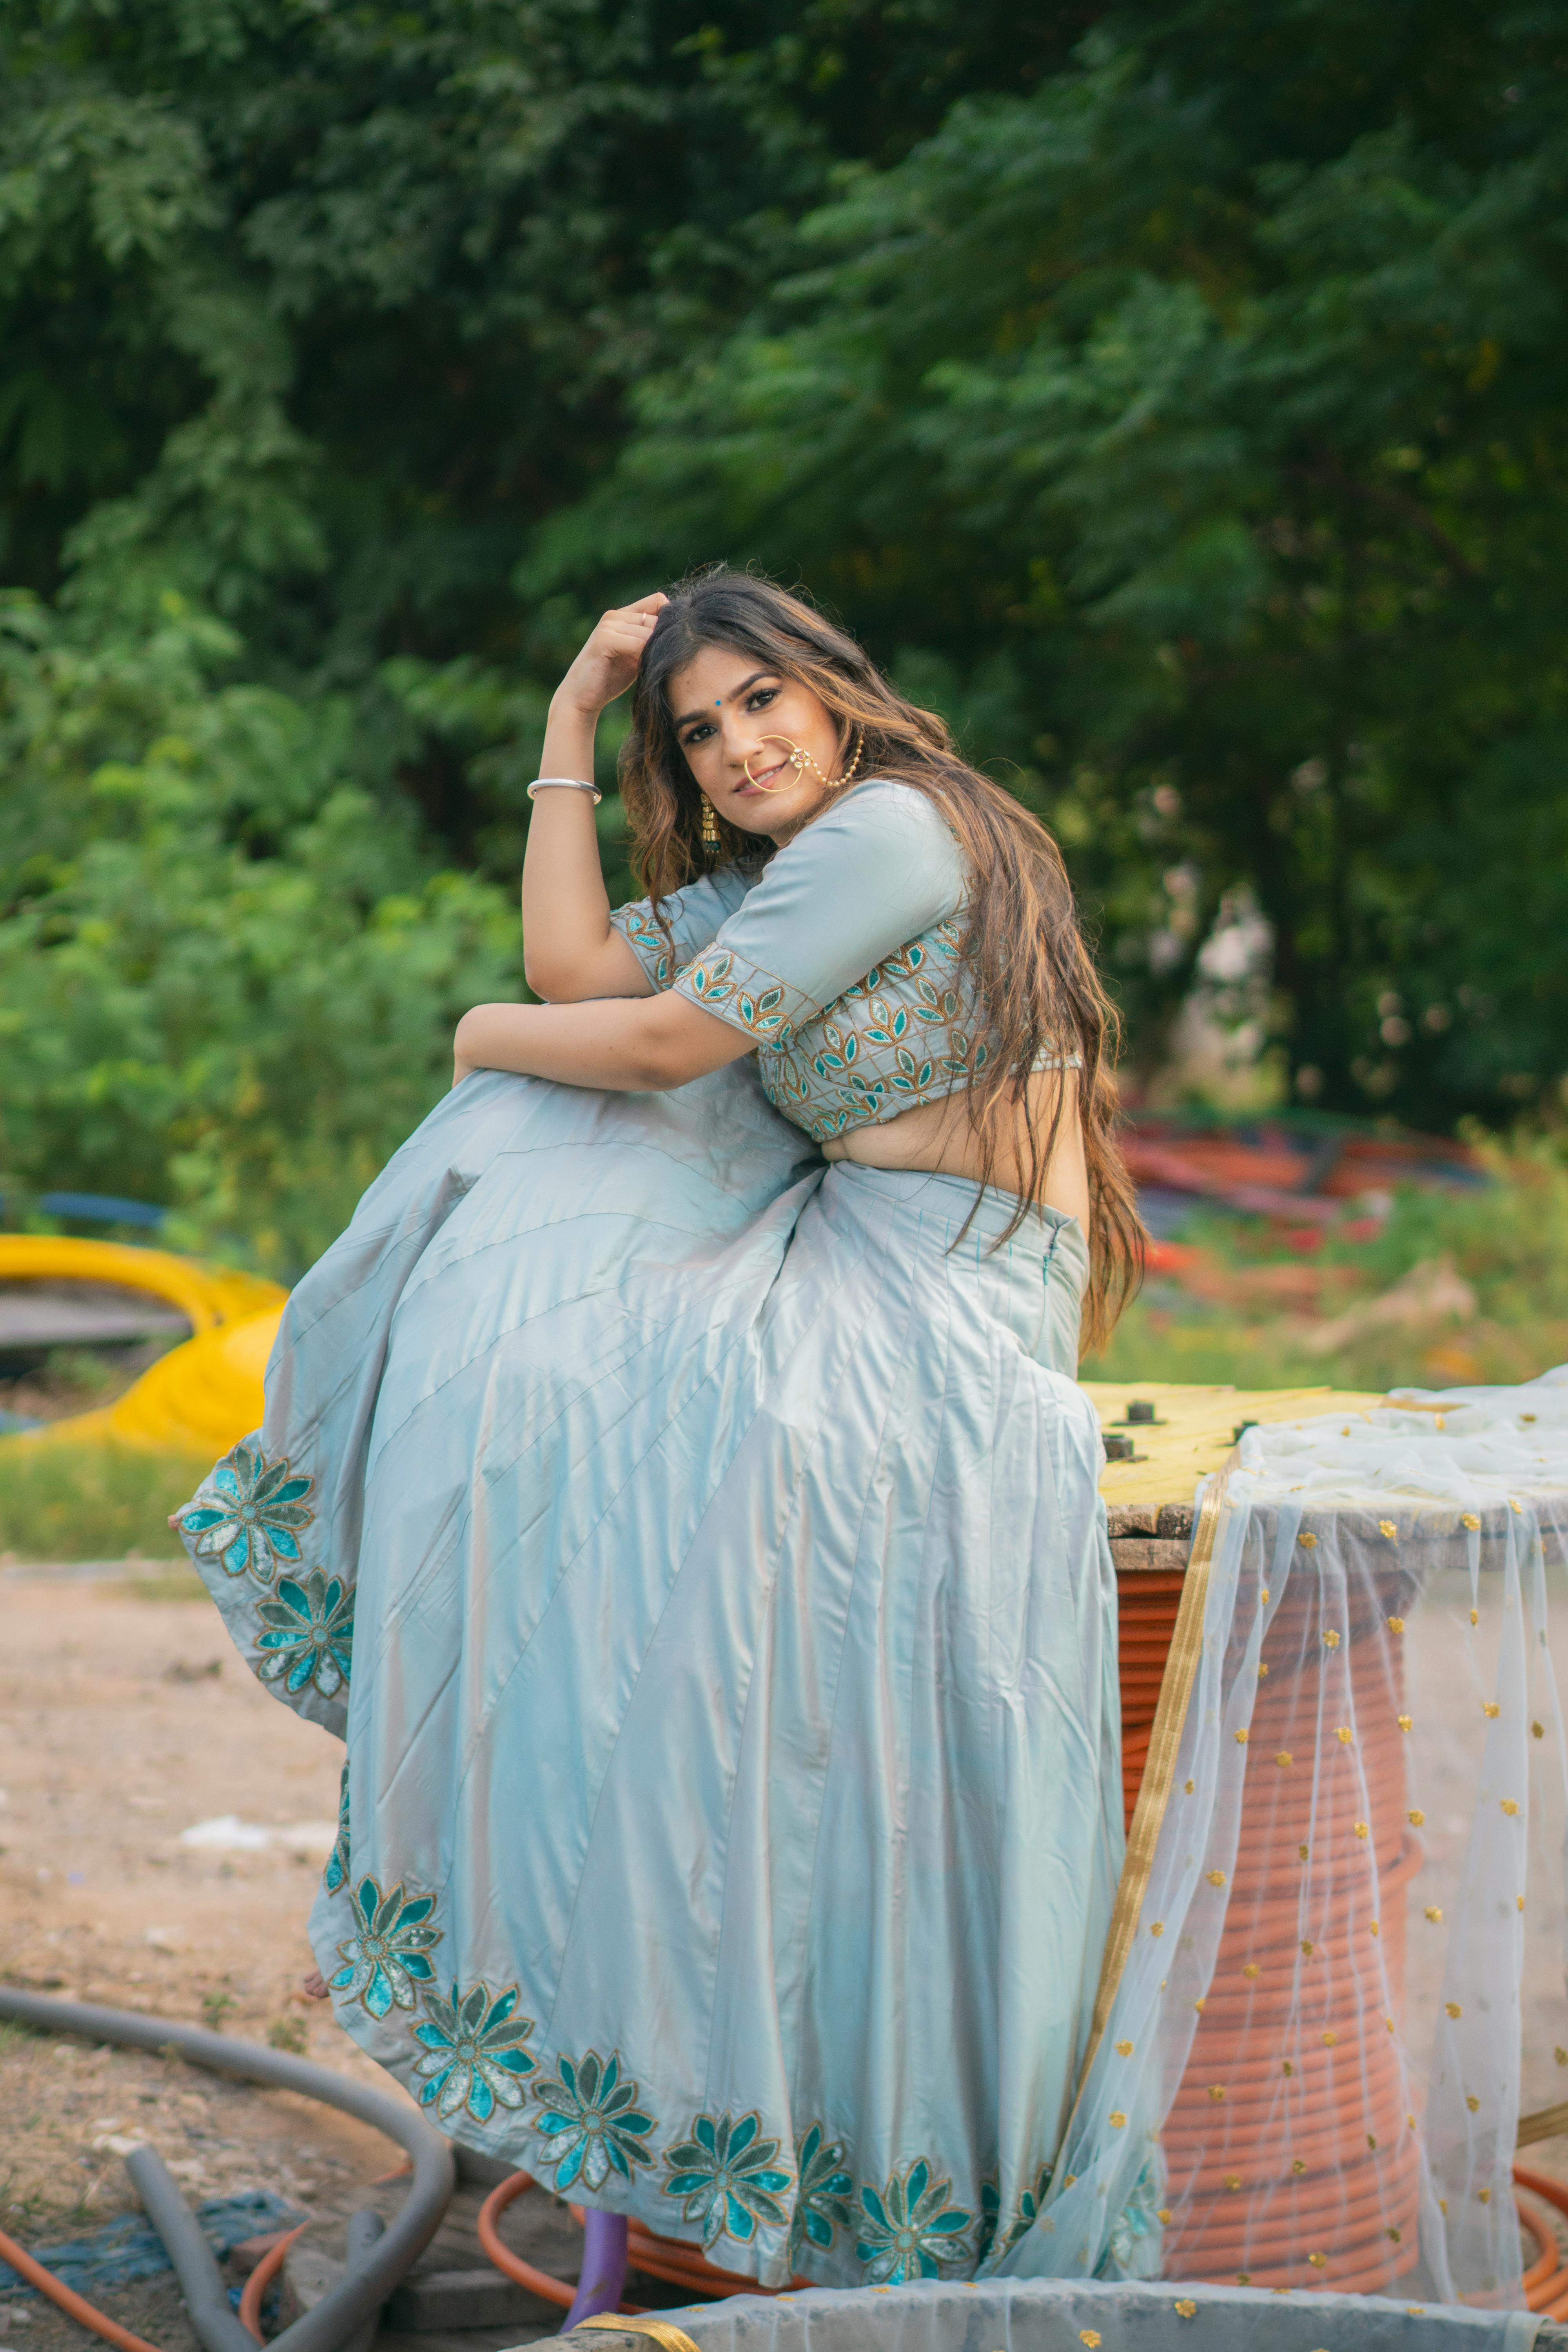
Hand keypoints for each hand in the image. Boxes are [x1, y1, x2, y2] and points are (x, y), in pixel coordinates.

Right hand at [554, 593, 666, 717]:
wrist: (582, 697)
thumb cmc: (610, 678)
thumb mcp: (636, 656)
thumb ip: (650, 642)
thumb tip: (681, 636)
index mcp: (623, 615)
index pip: (658, 601)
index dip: (670, 620)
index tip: (670, 644)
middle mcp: (615, 615)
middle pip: (657, 618)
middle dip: (664, 640)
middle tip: (662, 663)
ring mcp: (608, 625)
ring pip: (649, 631)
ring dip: (654, 652)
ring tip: (649, 669)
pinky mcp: (603, 639)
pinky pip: (637, 643)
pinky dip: (644, 658)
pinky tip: (640, 671)